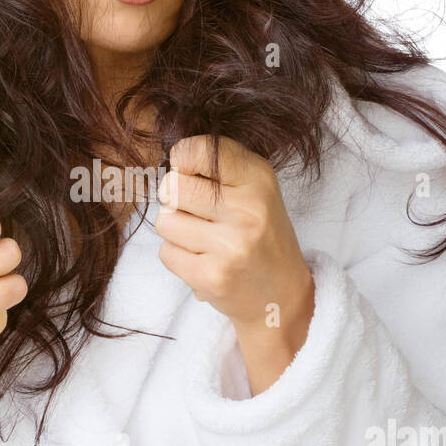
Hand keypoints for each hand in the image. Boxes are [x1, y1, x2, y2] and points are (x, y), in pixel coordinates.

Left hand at [154, 136, 314, 386]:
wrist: (280, 294)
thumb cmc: (259, 233)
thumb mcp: (255, 188)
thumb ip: (219, 166)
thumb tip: (172, 158)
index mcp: (258, 179)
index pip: (196, 150)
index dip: (183, 159)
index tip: (192, 172)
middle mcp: (248, 210)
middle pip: (172, 187)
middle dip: (176, 198)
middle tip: (197, 211)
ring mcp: (230, 246)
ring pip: (165, 221)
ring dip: (176, 230)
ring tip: (203, 238)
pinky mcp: (212, 277)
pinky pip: (166, 252)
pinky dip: (178, 255)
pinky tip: (202, 259)